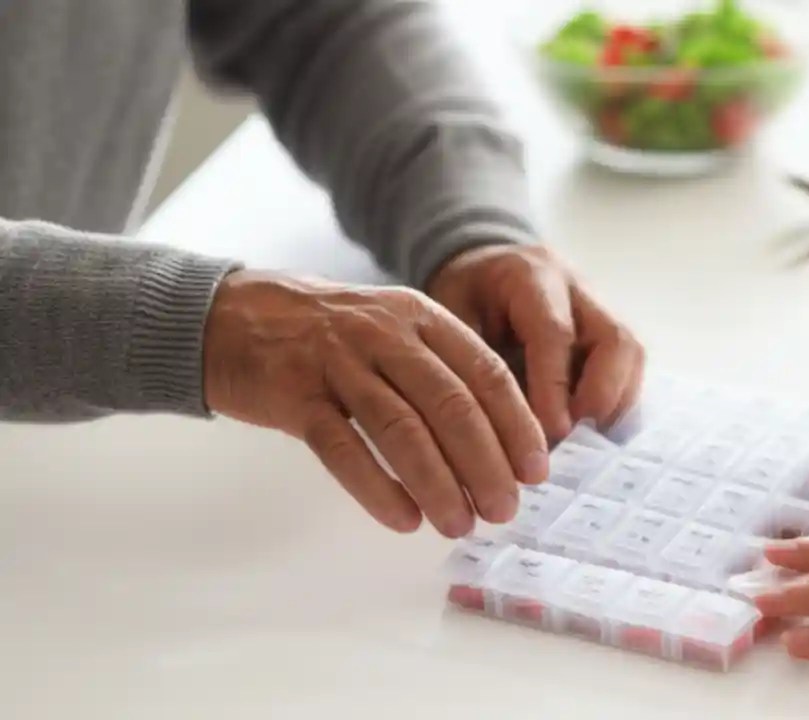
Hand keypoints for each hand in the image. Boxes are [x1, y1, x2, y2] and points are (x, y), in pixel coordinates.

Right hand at [203, 270, 547, 536]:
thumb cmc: (324, 336)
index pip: (486, 372)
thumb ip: (438, 372)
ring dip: (439, 484)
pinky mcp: (295, 395)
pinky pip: (344, 449)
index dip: (517, 426)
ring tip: (459, 525)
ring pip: (403, 429)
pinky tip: (404, 520)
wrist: (227, 315)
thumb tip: (496, 445)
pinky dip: (378, 489)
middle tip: (504, 510)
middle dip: (486, 464)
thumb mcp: (390, 330)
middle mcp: (384, 333)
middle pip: (452, 405)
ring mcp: (337, 362)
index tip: (536, 473)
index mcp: (420, 316)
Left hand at [429, 244, 644, 441]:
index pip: (554, 332)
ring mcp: (601, 309)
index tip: (553, 432)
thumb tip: (495, 428)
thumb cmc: (467, 295)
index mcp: (531, 276)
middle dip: (603, 394)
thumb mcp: (451, 315)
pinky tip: (592, 433)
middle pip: (614, 339)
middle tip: (577, 438)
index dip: (556, 386)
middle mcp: (577, 289)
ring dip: (615, 403)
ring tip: (587, 442)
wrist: (487, 268)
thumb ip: (474, 361)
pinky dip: (617, 404)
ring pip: (631, 354)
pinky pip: (630, 369)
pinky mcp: (610, 332)